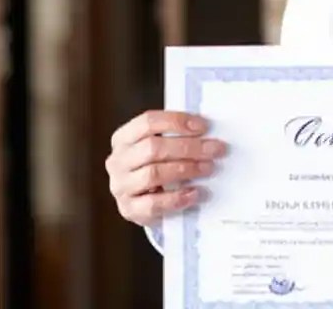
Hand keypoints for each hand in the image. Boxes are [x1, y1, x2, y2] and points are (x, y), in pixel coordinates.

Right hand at [105, 110, 226, 227]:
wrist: (144, 203)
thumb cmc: (156, 167)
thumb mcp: (160, 148)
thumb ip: (175, 137)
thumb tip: (208, 131)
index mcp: (123, 138)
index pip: (148, 122)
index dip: (177, 122)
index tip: (204, 126)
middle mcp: (118, 161)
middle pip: (153, 148)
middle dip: (189, 147)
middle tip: (215, 149)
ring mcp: (121, 186)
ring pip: (153, 173)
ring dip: (186, 169)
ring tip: (208, 168)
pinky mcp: (129, 209)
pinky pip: (153, 204)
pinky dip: (177, 198)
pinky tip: (195, 193)